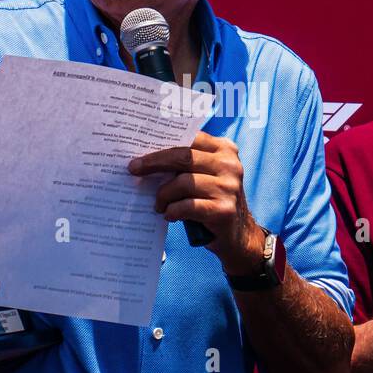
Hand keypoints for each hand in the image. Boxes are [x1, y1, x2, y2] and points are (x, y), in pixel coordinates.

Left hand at [128, 131, 263, 275]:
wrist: (238, 234)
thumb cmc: (212, 199)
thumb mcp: (205, 175)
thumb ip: (186, 163)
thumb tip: (146, 158)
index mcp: (225, 149)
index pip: (190, 138)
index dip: (162, 144)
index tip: (139, 153)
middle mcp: (230, 165)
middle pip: (184, 157)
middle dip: (154, 162)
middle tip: (134, 170)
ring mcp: (229, 188)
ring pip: (183, 183)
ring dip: (164, 195)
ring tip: (158, 204)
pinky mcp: (224, 210)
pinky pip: (188, 206)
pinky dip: (173, 211)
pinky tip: (169, 215)